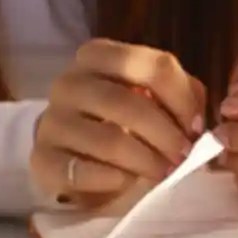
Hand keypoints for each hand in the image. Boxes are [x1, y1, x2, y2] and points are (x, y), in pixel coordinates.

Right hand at [31, 39, 205, 208]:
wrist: (68, 148)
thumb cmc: (119, 118)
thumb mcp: (151, 95)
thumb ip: (180, 95)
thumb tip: (195, 121)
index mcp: (98, 55)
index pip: (154, 65)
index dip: (182, 99)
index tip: (196, 127)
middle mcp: (69, 82)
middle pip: (128, 103)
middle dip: (165, 134)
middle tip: (183, 157)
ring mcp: (51, 121)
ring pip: (108, 140)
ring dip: (146, 161)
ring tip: (163, 173)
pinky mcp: (42, 159)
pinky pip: (82, 172)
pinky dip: (113, 180)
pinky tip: (126, 182)